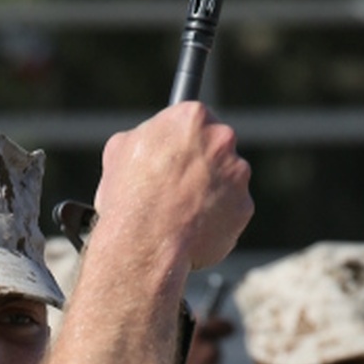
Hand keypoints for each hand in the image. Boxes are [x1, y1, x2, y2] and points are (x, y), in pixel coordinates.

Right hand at [95, 104, 252, 273]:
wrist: (146, 246)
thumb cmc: (129, 199)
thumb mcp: (119, 153)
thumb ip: (143, 137)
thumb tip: (148, 139)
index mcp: (192, 117)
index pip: (196, 120)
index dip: (184, 142)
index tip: (178, 156)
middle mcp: (222, 139)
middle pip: (217, 148)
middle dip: (202, 166)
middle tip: (179, 189)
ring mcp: (237, 174)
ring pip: (227, 181)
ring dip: (211, 193)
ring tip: (182, 215)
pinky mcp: (244, 207)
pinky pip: (232, 212)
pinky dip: (217, 221)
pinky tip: (194, 231)